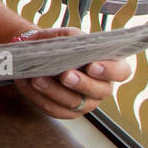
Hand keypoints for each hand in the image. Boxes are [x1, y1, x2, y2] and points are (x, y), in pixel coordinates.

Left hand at [11, 27, 131, 117]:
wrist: (39, 55)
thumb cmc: (59, 45)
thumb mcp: (66, 36)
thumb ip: (73, 37)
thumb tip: (74, 41)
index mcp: (109, 67)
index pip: (121, 72)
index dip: (110, 71)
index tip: (92, 65)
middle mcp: (101, 88)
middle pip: (98, 91)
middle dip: (81, 83)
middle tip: (65, 75)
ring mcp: (84, 103)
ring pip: (73, 102)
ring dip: (53, 91)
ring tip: (37, 79)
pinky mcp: (65, 111)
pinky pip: (53, 109)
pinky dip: (37, 96)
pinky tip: (26, 84)